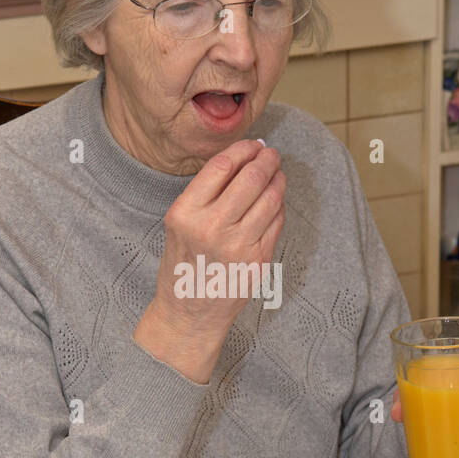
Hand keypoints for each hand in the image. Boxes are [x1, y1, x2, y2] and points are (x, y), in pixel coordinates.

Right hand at [151, 138, 284, 340]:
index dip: (243, 149)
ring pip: (271, 198)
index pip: (222, 166)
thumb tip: (243, 157)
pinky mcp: (258, 261)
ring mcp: (238, 246)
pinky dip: (279, 206)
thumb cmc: (183, 263)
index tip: (252, 145)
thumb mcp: (179, 223)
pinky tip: (275, 201)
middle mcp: (212, 228)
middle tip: (272, 154)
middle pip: (251, 178)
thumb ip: (206, 193)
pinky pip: (277, 222)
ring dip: (278, 180)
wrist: (189, 312)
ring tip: (277, 174)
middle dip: (267, 160)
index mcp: (186, 213)